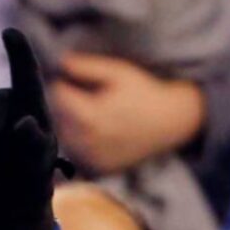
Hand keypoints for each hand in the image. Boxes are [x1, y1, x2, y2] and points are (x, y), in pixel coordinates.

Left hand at [50, 50, 205, 174]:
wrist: (172, 122)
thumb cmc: (144, 93)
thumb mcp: (118, 73)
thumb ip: (86, 67)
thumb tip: (60, 62)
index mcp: (91, 117)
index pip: (57, 96)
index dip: (65, 84)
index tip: (77, 81)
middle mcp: (90, 141)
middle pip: (58, 116)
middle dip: (67, 105)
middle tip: (89, 98)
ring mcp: (94, 158)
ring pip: (64, 135)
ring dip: (71, 124)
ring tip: (96, 114)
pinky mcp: (100, 167)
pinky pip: (77, 152)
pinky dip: (82, 141)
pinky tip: (100, 131)